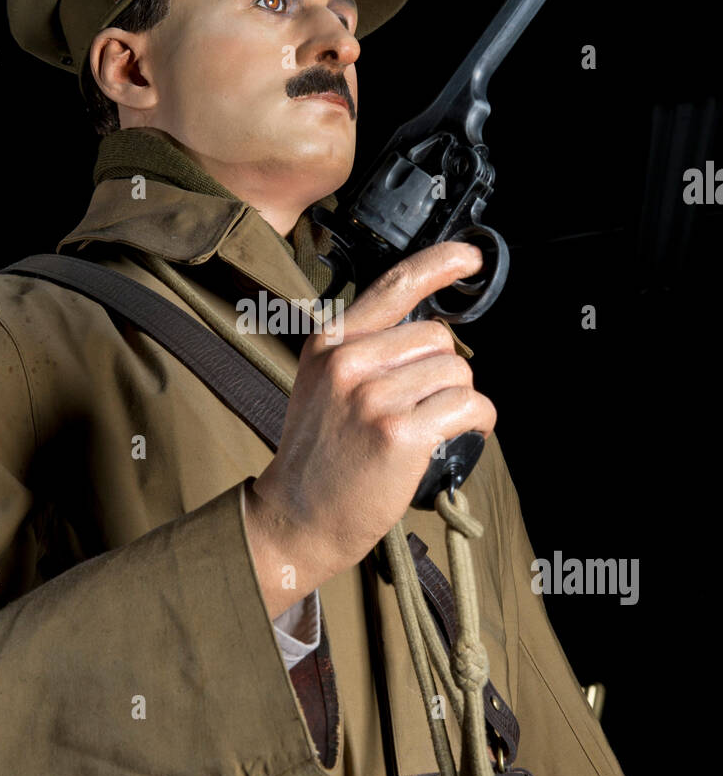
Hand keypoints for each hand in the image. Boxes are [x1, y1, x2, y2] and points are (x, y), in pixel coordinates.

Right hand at [244, 241, 496, 616]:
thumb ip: (364, 350)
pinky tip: (455, 438)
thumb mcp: (323, 385)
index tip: (469, 259)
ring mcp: (372, 396)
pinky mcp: (397, 431)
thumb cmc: (321, 455)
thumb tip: (430, 333)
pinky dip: (476, 423)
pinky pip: (468, 407)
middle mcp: (348, 361)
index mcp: (330, 343)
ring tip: (429, 428)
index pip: (394, 286)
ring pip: (457, 373)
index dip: (439, 265)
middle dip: (444, 372)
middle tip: (419, 408)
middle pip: (439, 338)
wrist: (298, 516)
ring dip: (458, 401)